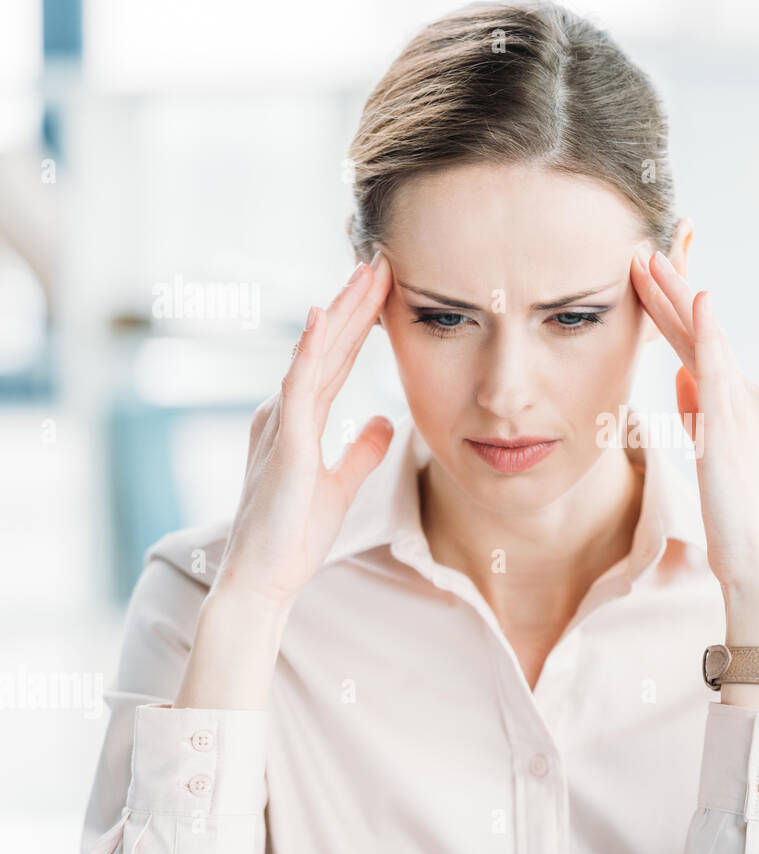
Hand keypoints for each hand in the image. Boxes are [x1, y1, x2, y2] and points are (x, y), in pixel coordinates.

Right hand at [213, 252, 394, 609]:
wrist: (264, 577)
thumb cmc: (294, 535)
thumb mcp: (342, 485)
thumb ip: (361, 450)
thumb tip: (386, 421)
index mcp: (298, 419)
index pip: (335, 361)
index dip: (360, 325)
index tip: (386, 291)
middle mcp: (285, 412)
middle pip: (326, 347)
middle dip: (354, 304)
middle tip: (381, 262)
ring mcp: (281, 423)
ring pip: (315, 354)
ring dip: (340, 313)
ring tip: (366, 274)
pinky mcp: (284, 442)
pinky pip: (299, 387)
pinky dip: (309, 350)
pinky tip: (322, 319)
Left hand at [629, 249, 758, 644]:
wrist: (758, 560)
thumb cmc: (735, 514)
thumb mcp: (710, 452)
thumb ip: (699, 409)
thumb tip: (680, 374)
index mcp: (734, 401)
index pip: (698, 343)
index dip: (672, 305)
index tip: (649, 270)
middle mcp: (745, 396)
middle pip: (700, 333)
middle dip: (671, 288)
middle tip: (644, 248)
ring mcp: (742, 409)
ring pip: (705, 342)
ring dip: (678, 297)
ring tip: (652, 261)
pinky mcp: (733, 429)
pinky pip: (720, 372)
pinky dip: (711, 335)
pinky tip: (701, 304)